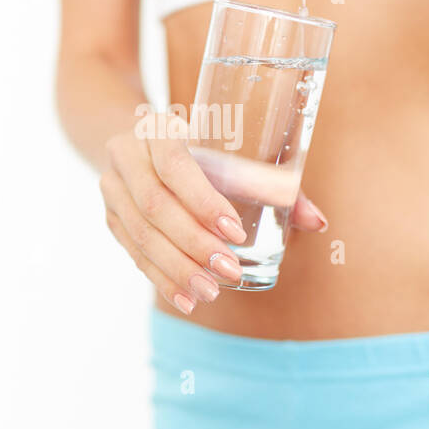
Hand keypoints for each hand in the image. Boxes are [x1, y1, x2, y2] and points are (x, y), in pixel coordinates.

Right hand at [100, 116, 327, 314]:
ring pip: (141, 234)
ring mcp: (113, 189)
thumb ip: (273, 182)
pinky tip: (187, 299)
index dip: (202, 200)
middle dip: (194, 244)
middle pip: (155, 206)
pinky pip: (133, 253)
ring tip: (212, 291)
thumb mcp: (228, 149)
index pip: (174, 165)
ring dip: (178, 268)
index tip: (235, 230)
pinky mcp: (111, 218)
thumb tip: (317, 222)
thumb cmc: (199, 143)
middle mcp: (127, 156)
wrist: (136, 137)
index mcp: (158, 129)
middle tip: (230, 270)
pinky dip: (162, 279)